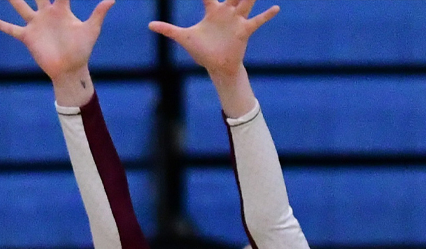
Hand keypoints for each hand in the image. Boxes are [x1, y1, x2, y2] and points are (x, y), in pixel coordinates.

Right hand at [0, 0, 114, 84]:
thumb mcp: (91, 29)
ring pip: (21, 7)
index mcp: (62, 9)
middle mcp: (47, 14)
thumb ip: (98, 13)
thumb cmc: (82, 49)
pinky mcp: (27, 37)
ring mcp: (36, 24)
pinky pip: (11, 29)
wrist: (70, 69)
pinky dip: (0, 25)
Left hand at [148, 0, 277, 75]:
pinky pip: (257, 21)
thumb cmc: (202, 51)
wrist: (217, 66)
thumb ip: (168, 30)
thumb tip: (149, 25)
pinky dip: (266, 15)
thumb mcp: (184, 38)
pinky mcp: (244, 31)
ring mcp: (237, 20)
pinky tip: (276, 8)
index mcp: (213, 11)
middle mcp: (227, 12)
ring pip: (246, 2)